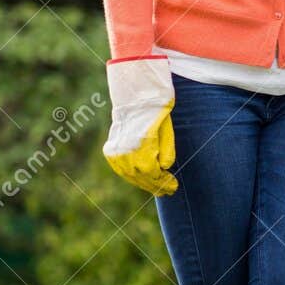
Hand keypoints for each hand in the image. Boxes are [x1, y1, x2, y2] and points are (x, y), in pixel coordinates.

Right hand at [103, 56, 177, 194]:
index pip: (154, 174)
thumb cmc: (156, 110)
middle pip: (142, 177)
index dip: (164, 182)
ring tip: (155, 186)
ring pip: (130, 175)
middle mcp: (127, 152)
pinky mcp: (110, 149)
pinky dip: (130, 175)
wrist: (135, 94)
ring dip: (143, 182)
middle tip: (168, 190)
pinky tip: (139, 177)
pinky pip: (120, 168)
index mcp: (143, 147)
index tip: (173, 186)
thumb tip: (165, 168)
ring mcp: (116, 152)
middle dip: (156, 185)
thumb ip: (167, 151)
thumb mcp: (167, 129)